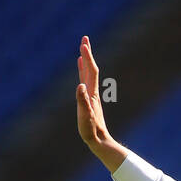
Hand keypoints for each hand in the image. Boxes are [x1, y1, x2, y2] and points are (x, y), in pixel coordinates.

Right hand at [76, 36, 111, 150]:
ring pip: (88, 74)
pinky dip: (83, 73)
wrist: (100, 141)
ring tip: (82, 50)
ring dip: (85, 61)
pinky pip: (85, 82)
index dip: (87, 58)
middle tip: (84, 38)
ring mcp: (90, 96)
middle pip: (90, 69)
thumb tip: (80, 86)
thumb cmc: (91, 131)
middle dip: (87, 54)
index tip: (84, 44)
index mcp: (91, 93)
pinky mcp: (88, 101)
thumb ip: (83, 102)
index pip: (90, 71)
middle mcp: (92, 92)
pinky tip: (81, 71)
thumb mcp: (85, 117)